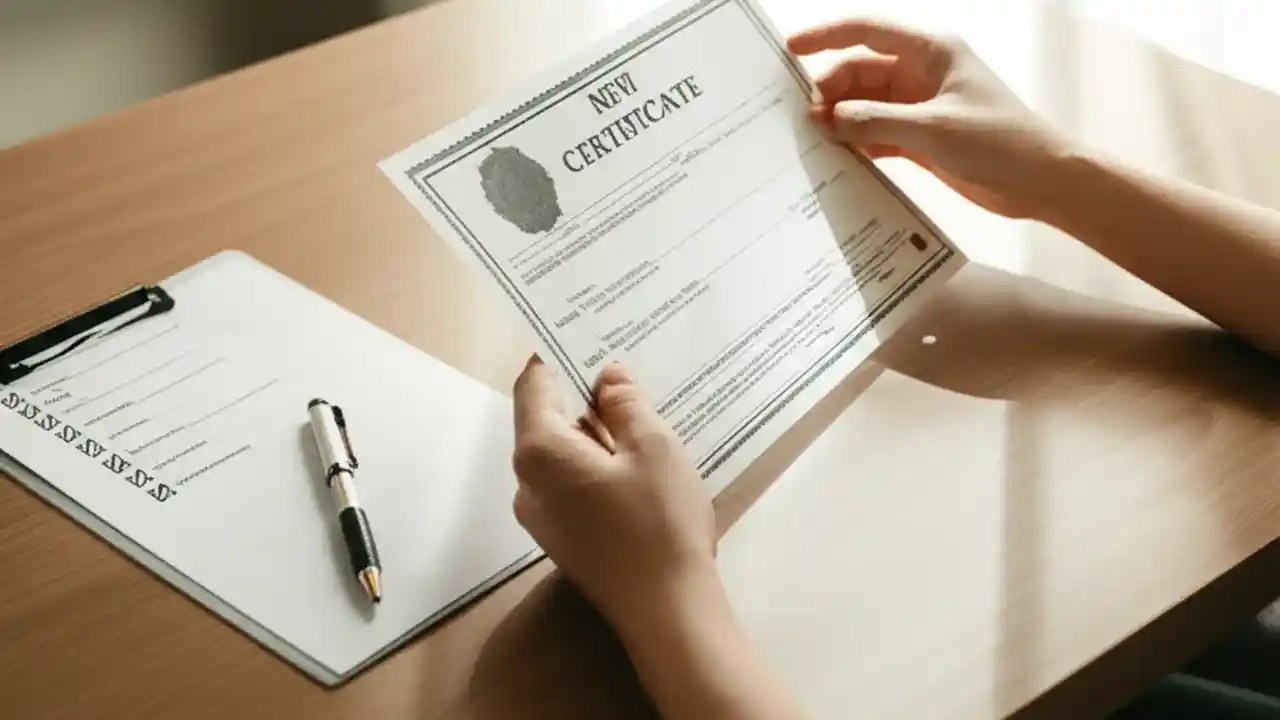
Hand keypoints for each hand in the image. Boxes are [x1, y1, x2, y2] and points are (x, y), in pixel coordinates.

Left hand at [510, 356, 716, 625]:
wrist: (667, 612)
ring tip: (640, 416)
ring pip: (559, 454)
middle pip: (544, 419)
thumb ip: (626, 404)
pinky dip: (595, 464)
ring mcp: (540, 516)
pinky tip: (635, 465)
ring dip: (593, 432)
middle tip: (625, 372)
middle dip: (582, 393)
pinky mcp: (561, 539)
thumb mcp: (654, 448)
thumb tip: (608, 375)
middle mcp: (526, 482)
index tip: (588, 334)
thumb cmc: (660, 523)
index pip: (533, 384)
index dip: (558, 355)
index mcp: (540, 451)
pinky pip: (569, 484)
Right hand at [788, 18, 1071, 218]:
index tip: (790, 50)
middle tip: (806, 120)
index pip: (867, 32)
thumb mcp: (932, 129)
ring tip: (814, 140)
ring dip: (841, 120)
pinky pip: (876, 133)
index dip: (826, 36)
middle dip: (831, 92)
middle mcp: (922, 73)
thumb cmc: (1001, 142)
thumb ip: (875, 122)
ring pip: (865, 105)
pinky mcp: (920, 138)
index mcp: (931, 51)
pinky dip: (857, 143)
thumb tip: (828, 119)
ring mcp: (920, 106)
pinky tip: (837, 157)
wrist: (1042, 181)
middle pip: (860, 72)